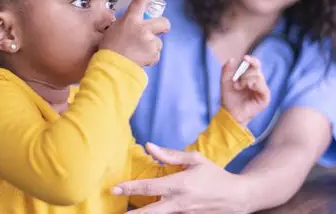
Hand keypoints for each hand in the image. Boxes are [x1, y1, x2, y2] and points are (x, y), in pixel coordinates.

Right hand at [100, 0, 169, 66]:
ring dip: (152, 46)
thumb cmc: (109, 48)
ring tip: (138, 51)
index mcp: (130, 19)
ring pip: (159, 42)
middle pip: (164, 22)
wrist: (112, 67)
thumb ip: (126, 22)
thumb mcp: (114, 29)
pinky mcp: (153, 54)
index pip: (142, 0)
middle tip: (158, 30)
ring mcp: (150, 41)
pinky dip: (150, 57)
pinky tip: (140, 59)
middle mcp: (143, 28)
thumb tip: (133, 21)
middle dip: (163, 26)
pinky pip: (156, 54)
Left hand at [112, 144, 250, 212]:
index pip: (149, 187)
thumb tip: (149, 146)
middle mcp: (180, 202)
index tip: (114, 189)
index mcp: (179, 184)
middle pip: (150, 211)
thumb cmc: (214, 175)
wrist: (238, 198)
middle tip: (117, 213)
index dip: (130, 188)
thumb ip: (170, 155)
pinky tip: (148, 212)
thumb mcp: (194, 160)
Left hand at [221, 56, 269, 125]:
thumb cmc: (228, 98)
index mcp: (250, 76)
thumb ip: (226, 70)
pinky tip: (248, 87)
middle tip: (235, 83)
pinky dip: (254, 84)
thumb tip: (231, 58)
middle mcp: (258, 81)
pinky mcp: (265, 98)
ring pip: (258, 76)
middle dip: (244, 73)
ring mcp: (262, 89)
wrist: (230, 113)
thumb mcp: (225, 82)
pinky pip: (263, 87)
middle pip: (256, 69)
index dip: (251, 60)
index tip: (244, 58)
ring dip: (246, 80)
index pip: (255, 64)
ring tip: (238, 87)